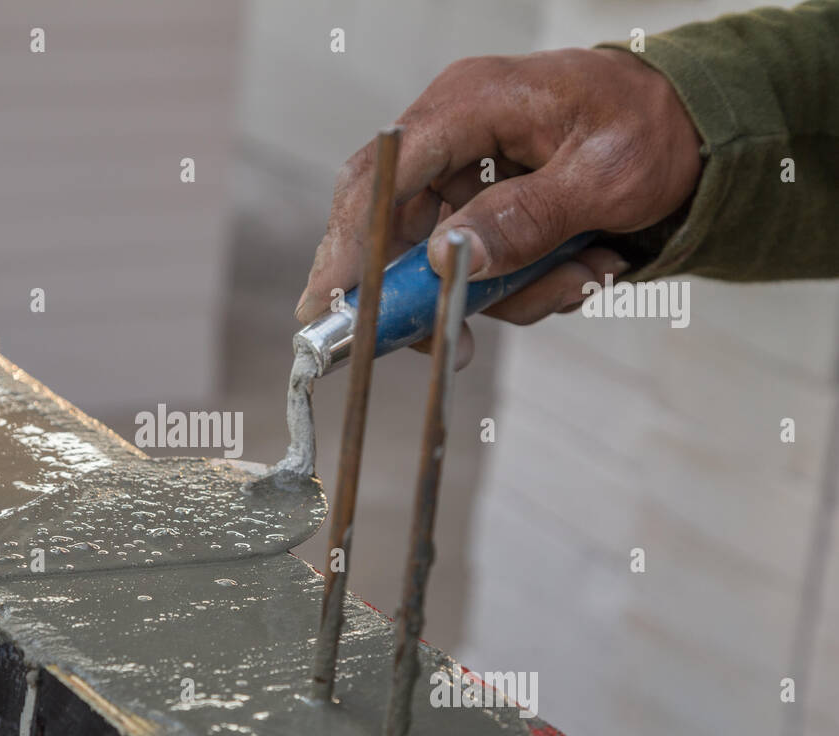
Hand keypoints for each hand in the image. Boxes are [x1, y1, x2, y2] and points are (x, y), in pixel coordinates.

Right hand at [294, 48, 703, 366]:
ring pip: (438, 259)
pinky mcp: (479, 206)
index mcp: (471, 103)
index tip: (328, 305)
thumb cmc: (653, 130)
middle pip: (391, 224)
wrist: (695, 127)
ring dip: (506, 291)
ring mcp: (462, 173)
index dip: (347, 243)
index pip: (383, 175)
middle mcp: (451, 135)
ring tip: (581, 276)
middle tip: (455, 344)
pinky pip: (473, 265)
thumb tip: (450, 258)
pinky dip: (522, 285)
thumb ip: (525, 218)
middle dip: (427, 291)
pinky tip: (580, 267)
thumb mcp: (603, 178)